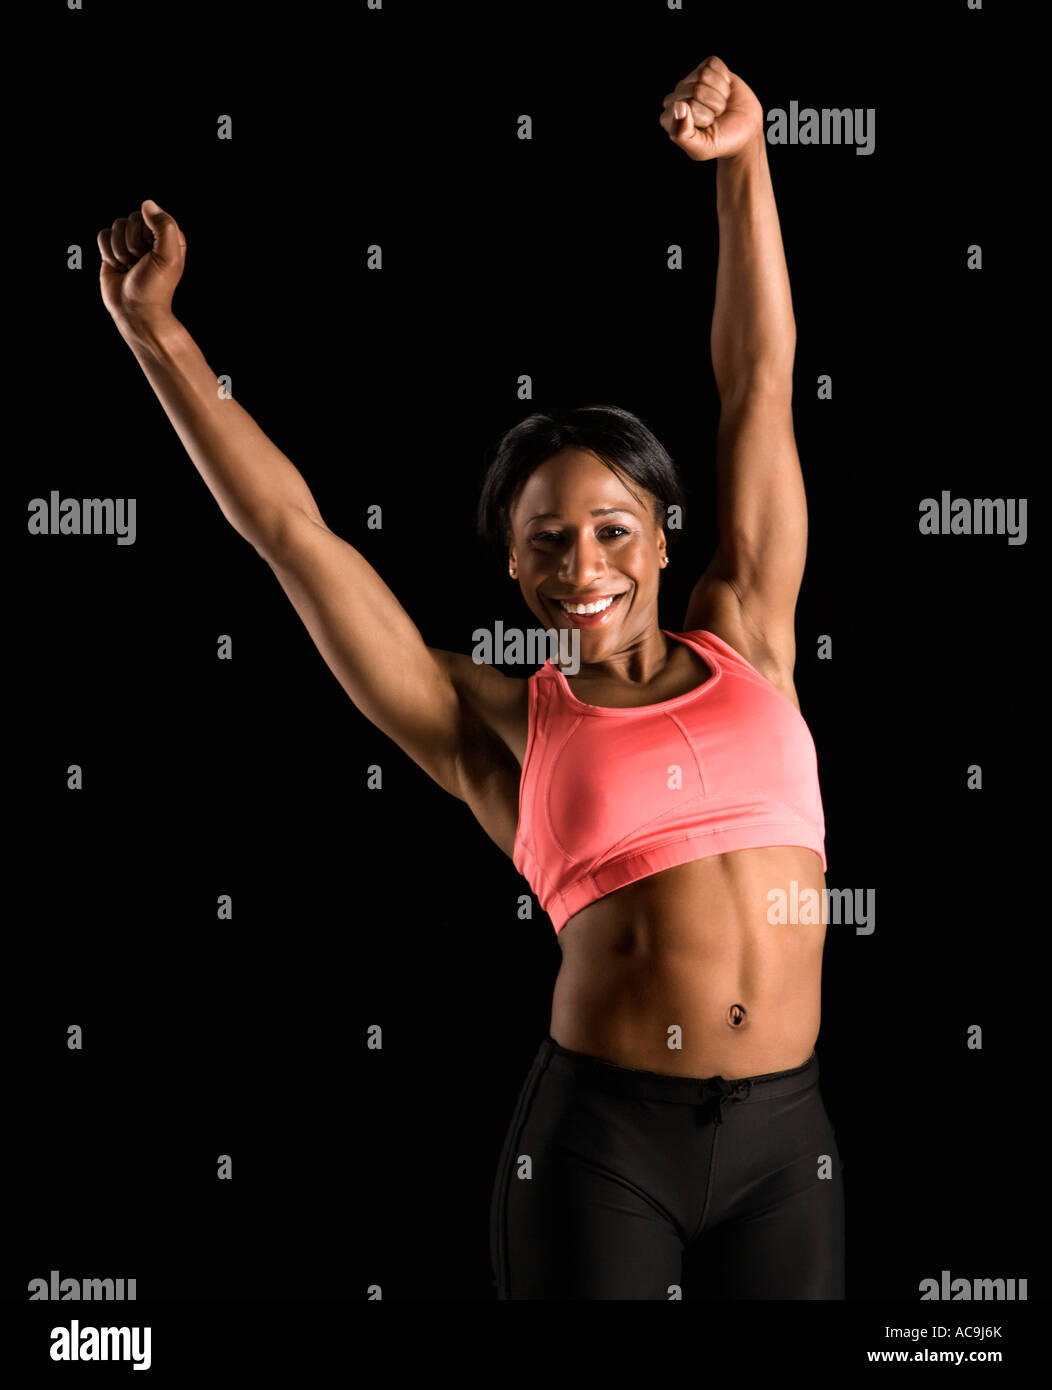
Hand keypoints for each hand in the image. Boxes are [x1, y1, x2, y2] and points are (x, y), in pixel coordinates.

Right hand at [98, 199, 186, 324]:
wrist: (135, 312)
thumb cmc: (155, 288)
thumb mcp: (168, 256)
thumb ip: (164, 226)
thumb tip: (147, 204)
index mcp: (168, 236)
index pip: (149, 215)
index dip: (146, 235)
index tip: (152, 255)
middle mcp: (149, 237)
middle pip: (130, 219)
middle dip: (131, 244)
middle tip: (139, 264)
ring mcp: (130, 243)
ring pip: (115, 226)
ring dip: (119, 250)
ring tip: (130, 267)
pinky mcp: (113, 250)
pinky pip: (102, 235)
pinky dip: (107, 252)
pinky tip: (118, 267)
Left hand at [659, 56, 763, 161]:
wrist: (745, 130)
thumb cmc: (723, 141)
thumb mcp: (703, 149)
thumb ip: (683, 135)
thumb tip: (678, 106)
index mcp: (669, 118)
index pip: (688, 105)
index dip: (706, 116)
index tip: (710, 126)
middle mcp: (676, 98)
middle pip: (696, 89)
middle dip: (714, 104)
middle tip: (717, 115)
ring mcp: (689, 81)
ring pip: (704, 74)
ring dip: (720, 92)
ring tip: (720, 104)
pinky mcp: (704, 68)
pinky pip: (712, 64)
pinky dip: (724, 77)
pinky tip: (723, 90)